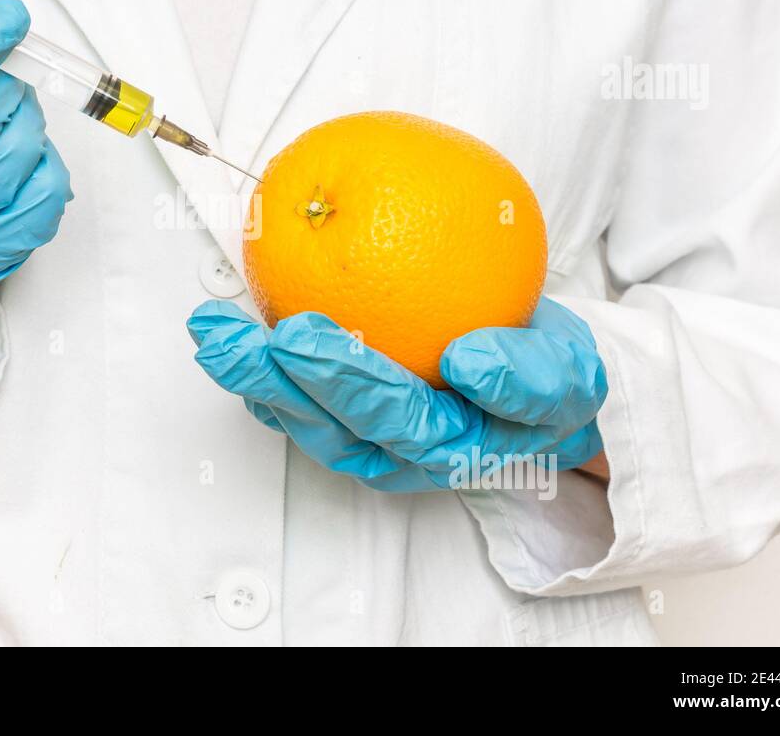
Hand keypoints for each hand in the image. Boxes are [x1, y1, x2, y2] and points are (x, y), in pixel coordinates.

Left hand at [187, 297, 605, 491]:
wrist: (541, 384)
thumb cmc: (550, 378)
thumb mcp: (568, 378)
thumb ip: (529, 379)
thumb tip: (470, 362)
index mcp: (452, 448)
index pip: (392, 418)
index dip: (343, 382)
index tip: (303, 335)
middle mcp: (400, 453)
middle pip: (328, 425)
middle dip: (272, 381)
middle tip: (229, 335)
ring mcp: (368, 437)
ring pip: (301, 417)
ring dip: (251, 376)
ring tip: (211, 330)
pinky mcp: (346, 414)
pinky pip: (296, 398)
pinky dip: (261, 366)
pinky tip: (233, 327)